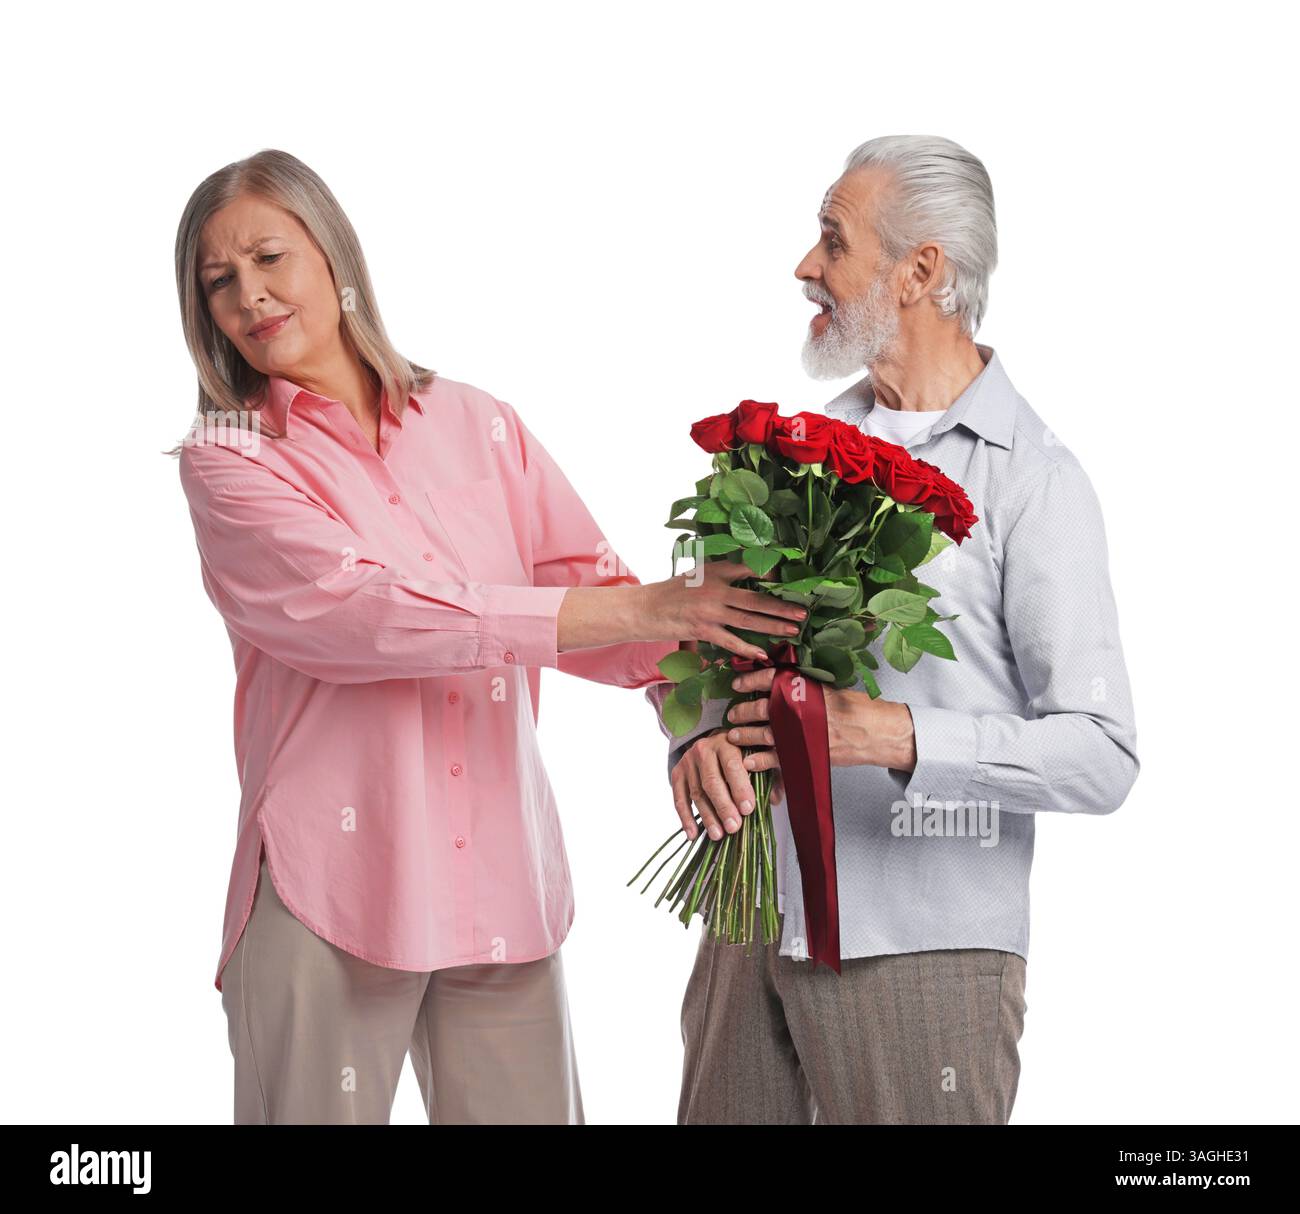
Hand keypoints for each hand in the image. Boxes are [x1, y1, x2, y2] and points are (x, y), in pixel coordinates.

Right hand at [637, 561, 808, 660]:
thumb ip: (721, 574)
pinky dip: (748, 649)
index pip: (749, 568)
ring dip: (773, 626)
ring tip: (793, 630)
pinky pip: (731, 641)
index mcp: (715, 571)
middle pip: (756, 599)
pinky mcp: (703, 630)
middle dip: (782, 607)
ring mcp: (710, 611)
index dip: (771, 574)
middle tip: (802, 612)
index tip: (789, 580)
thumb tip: (748, 575)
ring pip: (749, 620)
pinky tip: (763, 653)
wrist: (644, 608)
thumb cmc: (671, 591)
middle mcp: (715, 589)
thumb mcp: (696, 574)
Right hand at [669, 729, 759, 841]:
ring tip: (718, 835)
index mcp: (727, 743)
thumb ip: (765, 776)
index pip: (732, 767)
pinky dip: (685, 818)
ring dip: (707, 816)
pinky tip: (693, 834)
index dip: (740, 789)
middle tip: (734, 827)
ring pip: (697, 793)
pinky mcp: (676, 773)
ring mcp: (687, 762)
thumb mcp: (753, 756)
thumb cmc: (738, 753)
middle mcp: (704, 750)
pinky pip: (679, 799)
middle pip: (712, 782)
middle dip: (724, 807)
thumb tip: (774, 799)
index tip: (748, 810)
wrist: (712, 741)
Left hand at [726, 666, 917, 771]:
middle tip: (732, 714)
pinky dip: (758, 761)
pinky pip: (774, 759)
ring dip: (744, 735)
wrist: (875, 731)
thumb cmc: (856, 708)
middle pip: (760, 708)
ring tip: (733, 736)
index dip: (749, 680)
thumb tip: (780, 683)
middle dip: (742, 711)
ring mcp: (799, 733)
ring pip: (762, 734)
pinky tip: (748, 761)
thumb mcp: (829, 688)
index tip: (737, 683)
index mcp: (804, 687)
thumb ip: (804, 687)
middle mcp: (798, 708)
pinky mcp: (803, 753)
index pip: (770, 678)